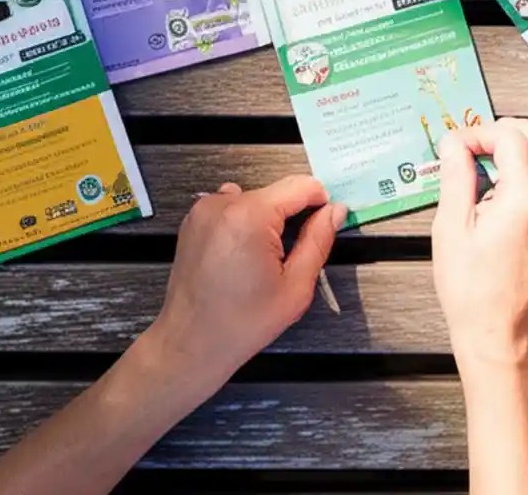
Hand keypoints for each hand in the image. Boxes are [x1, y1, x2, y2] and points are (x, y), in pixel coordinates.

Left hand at [149, 176, 347, 382]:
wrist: (193, 340)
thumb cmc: (238, 322)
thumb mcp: (295, 286)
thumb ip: (318, 241)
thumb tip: (334, 213)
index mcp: (249, 216)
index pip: (300, 185)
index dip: (321, 200)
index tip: (328, 217)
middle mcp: (222, 205)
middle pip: (276, 193)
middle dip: (291, 218)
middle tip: (291, 257)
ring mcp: (204, 211)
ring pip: (255, 200)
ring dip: (267, 222)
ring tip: (263, 262)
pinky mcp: (194, 220)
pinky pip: (232, 209)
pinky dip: (244, 226)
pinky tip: (243, 258)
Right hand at [431, 118, 527, 370]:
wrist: (496, 331)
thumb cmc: (470, 288)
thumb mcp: (451, 227)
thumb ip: (456, 178)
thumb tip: (453, 144)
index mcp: (524, 198)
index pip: (509, 139)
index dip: (479, 133)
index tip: (455, 145)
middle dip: (517, 128)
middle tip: (486, 139)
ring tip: (504, 159)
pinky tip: (523, 186)